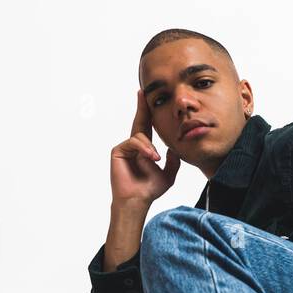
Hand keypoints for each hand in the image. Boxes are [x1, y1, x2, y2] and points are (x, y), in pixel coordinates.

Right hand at [110, 87, 177, 206]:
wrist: (138, 200)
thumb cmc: (150, 189)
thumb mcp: (169, 174)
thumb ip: (173, 160)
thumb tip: (175, 147)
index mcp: (144, 148)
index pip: (147, 127)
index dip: (149, 113)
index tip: (149, 99)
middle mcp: (133, 145)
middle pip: (139, 122)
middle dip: (142, 107)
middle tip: (142, 92)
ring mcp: (124, 147)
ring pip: (139, 135)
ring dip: (150, 147)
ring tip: (156, 159)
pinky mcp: (118, 151)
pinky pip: (133, 142)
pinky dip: (144, 149)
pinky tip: (151, 158)